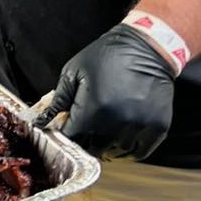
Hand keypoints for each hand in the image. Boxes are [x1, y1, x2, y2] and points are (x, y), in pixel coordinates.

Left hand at [34, 24, 175, 159]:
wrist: (146, 47)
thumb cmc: (106, 56)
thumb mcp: (74, 72)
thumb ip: (58, 100)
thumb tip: (42, 121)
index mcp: (93, 108)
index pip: (73, 137)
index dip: (66, 134)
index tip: (66, 128)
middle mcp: (117, 122)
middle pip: (94, 149)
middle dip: (86, 141)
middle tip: (85, 130)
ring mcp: (139, 126)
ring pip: (116, 152)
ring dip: (107, 147)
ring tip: (104, 131)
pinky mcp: (158, 127)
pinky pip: (139, 152)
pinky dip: (128, 150)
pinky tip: (121, 137)